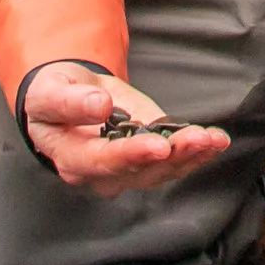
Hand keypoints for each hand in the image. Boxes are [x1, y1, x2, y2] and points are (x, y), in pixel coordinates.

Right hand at [21, 61, 229, 196]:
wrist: (65, 98)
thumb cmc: (52, 97)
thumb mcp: (48, 91)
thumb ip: (69, 101)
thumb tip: (100, 105)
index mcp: (73, 158)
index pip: (103, 161)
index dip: (132, 155)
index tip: (158, 145)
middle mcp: (103, 173)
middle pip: (140, 172)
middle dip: (172, 157)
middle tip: (196, 139)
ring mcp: (128, 169)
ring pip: (162, 171)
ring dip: (191, 156)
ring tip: (212, 139)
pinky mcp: (149, 157)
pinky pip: (174, 162)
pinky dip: (198, 153)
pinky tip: (216, 141)